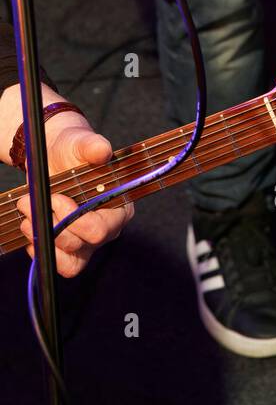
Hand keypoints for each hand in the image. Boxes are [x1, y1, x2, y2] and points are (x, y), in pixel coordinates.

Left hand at [16, 115, 132, 276]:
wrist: (55, 156)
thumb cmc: (73, 149)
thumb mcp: (81, 143)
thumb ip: (93, 147)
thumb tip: (103, 151)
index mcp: (119, 207)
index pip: (102, 229)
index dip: (76, 220)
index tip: (57, 199)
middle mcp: (106, 229)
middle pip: (82, 245)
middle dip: (54, 226)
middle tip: (31, 203)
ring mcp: (87, 242)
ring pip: (69, 261)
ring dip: (42, 237)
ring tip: (27, 213)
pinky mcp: (67, 248)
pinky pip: (55, 262)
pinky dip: (38, 247)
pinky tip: (31, 225)